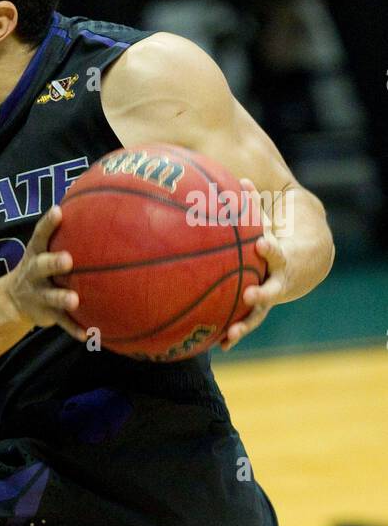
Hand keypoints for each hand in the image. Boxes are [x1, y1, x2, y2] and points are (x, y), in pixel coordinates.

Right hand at [3, 206, 87, 342]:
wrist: (13, 299)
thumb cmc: (42, 265)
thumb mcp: (45, 248)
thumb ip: (68, 232)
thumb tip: (101, 204)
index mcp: (36, 252)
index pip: (41, 234)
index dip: (48, 223)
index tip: (58, 211)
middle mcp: (34, 271)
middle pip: (41, 265)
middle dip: (53, 262)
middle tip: (68, 260)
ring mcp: (38, 293)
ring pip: (50, 296)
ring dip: (61, 297)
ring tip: (74, 300)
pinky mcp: (45, 313)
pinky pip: (61, 322)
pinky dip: (73, 328)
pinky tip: (88, 334)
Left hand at [221, 180, 290, 349]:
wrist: (306, 263)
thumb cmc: (276, 236)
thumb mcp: (268, 221)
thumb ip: (252, 204)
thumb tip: (238, 179)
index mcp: (279, 257)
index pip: (275, 251)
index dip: (270, 249)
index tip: (262, 245)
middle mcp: (277, 280)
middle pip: (271, 289)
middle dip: (261, 293)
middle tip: (250, 295)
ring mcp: (271, 297)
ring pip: (259, 314)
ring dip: (245, 324)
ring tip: (231, 334)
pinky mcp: (261, 309)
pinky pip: (246, 322)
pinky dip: (234, 333)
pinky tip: (219, 346)